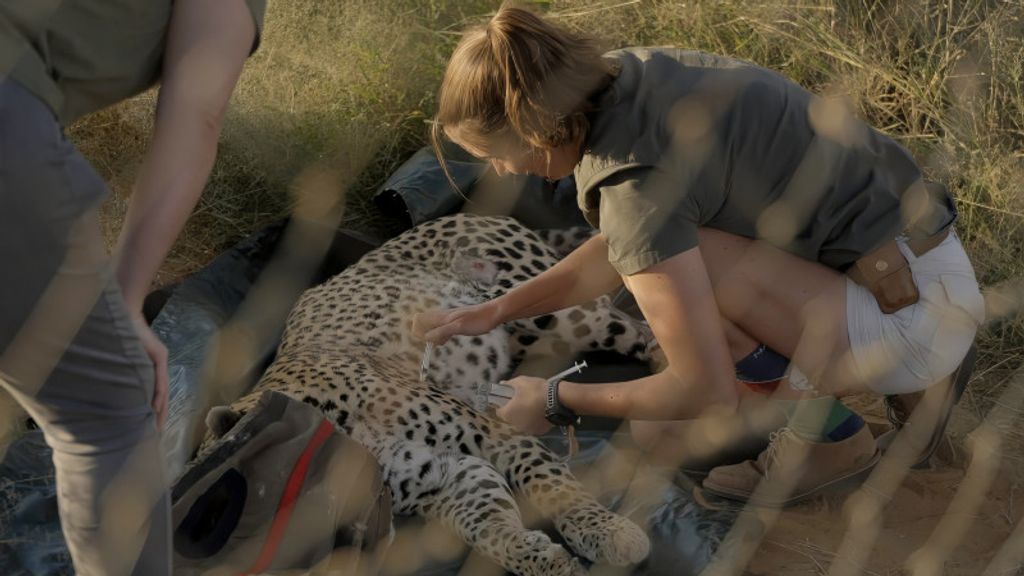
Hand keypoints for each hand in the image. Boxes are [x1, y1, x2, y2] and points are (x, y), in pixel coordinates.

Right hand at [130, 312, 168, 429]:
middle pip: (162, 395)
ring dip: (160, 408)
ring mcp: (160, 360)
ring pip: (163, 390)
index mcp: (148, 369)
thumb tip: (111, 392)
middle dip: (159, 414)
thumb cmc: (119, 336)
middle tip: (156, 432)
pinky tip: (155, 405)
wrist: (124, 315)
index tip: (149, 427)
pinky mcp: (159, 355)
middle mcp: (157, 366)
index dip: (153, 410)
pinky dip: (157, 393)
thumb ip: (122, 374)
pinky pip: (159, 378)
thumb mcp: (121, 360)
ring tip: (157, 424)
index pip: (154, 393)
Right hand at [412, 302, 500, 344]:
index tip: (418, 339)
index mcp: (444, 316)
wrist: (495, 313)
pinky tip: (445, 340)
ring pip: (437, 325)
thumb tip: (426, 337)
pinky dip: (442, 334)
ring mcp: (454, 317)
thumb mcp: (458, 327)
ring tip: (435, 344)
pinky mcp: (460, 321)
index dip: (418, 329)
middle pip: (429, 322)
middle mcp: (447, 315)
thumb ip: (442, 331)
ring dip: (434, 334)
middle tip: (426, 343)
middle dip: (424, 332)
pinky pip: (446, 327)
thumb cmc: (478, 320)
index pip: (424, 319)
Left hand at [496, 376, 551, 434]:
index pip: (499, 411)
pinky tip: (540, 413)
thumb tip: (502, 385)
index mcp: (507, 414)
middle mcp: (515, 425)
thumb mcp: (520, 382)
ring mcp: (528, 430)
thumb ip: (509, 385)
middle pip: (511, 418)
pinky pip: (533, 426)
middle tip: (522, 401)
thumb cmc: (535, 390)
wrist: (556, 400)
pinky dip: (534, 421)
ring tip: (532, 407)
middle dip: (514, 411)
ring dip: (524, 417)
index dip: (504, 404)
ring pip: (522, 423)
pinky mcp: (539, 432)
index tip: (509, 398)